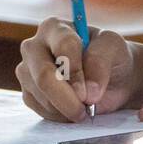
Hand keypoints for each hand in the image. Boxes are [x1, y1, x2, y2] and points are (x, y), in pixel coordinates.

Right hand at [15, 18, 135, 121]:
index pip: (63, 47)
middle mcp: (35, 46)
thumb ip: (100, 62)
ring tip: (86, 105)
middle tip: (86, 111)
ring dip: (68, 108)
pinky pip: (41, 110)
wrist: (112, 78)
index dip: (76, 72)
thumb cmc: (112, 57)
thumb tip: (87, 91)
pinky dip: (61, 115)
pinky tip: (74, 108)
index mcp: (55, 27)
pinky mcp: (29, 93)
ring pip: (42, 96)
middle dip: (67, 98)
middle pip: (44, 75)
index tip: (90, 93)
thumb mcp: (114, 49)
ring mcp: (28, 71)